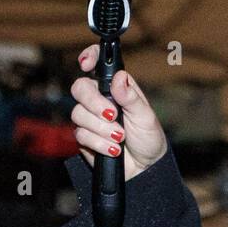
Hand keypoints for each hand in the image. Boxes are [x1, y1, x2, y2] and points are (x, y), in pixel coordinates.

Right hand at [70, 45, 167, 179]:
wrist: (144, 169)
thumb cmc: (148, 138)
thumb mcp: (146, 116)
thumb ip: (131, 97)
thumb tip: (120, 77)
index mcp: (116, 88)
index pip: (98, 66)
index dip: (89, 57)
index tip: (86, 63)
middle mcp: (100, 100)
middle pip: (79, 88)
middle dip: (94, 102)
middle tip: (112, 115)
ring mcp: (90, 118)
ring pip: (78, 114)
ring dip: (101, 128)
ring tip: (120, 137)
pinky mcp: (84, 137)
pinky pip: (80, 135)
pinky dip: (99, 143)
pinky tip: (114, 149)